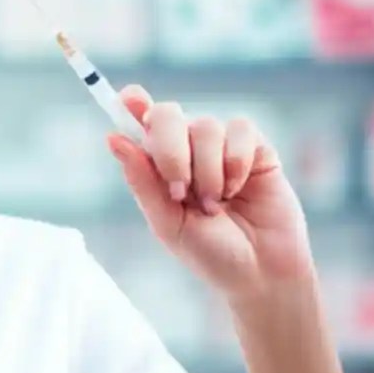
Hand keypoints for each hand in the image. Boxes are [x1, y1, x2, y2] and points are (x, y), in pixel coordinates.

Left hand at [106, 85, 314, 302]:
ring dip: (207, 171)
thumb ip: (142, 181)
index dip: (132, 103)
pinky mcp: (255, 148)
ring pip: (205, 126)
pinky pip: (240, 130)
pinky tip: (238, 189)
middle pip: (167, 114)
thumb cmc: (209, 253)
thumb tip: (113, 138)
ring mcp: (220, 146)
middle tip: (179, 189)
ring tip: (215, 204)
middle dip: (169, 149)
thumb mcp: (167, 222)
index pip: (140, 121)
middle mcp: (187, 148)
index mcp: (159, 164)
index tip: (127, 98)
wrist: (259, 273)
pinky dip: (235, 162)